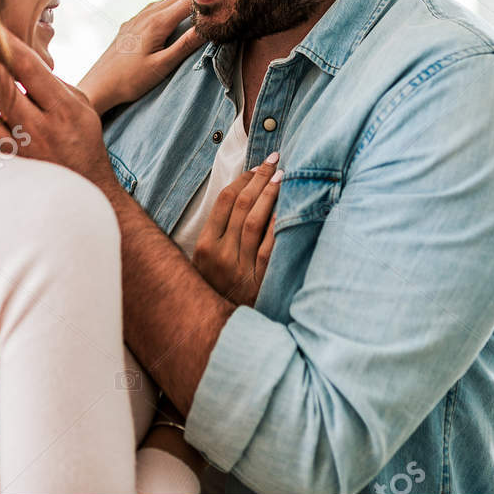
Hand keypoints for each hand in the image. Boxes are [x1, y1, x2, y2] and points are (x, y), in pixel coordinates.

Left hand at [0, 28, 118, 192]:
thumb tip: (17, 60)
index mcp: (62, 108)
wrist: (86, 193)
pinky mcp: (4, 168)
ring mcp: (19, 152)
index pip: (28, 67)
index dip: (4, 42)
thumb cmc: (82, 143)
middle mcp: (40, 129)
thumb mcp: (81, 107)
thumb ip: (52, 83)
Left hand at [76, 0, 202, 113]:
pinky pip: (155, 7)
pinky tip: (175, 12)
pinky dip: (170, 5)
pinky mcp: (131, 24)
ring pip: (166, 0)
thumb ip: (186, 45)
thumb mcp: (162, 66)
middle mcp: (147, 14)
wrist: (99, 85)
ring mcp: (137, 18)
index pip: (189, 0)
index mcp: (157, 22)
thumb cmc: (130, 80)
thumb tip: (208, 27)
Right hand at [191, 153, 280, 306]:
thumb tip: (243, 193)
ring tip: (284, 177)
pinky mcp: (260, 280)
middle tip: (275, 162)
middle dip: (260, 179)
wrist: (227, 330)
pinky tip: (288, 208)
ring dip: (271, 194)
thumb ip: (220, 233)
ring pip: (256, 221)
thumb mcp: (210, 263)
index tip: (257, 167)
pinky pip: (271, 245)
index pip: (224, 201)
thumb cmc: (222, 289)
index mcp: (205, 247)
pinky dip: (278, 223)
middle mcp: (220, 255)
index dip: (243, 179)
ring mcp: (240, 268)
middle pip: (241, 205)